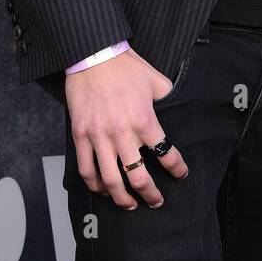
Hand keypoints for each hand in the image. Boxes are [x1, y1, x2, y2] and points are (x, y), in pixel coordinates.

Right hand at [65, 48, 188, 209]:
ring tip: (129, 204)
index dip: (176, 168)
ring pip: (110, 179)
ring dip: (121, 197)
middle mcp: (122, 132)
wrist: (94, 55)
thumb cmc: (126, 66)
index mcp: (144, 120)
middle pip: (138, 176)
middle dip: (149, 194)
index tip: (180, 174)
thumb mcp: (156, 81)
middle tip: (155, 201)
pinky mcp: (80, 135)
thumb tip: (175, 106)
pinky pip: (86, 168)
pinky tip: (102, 190)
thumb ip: (167, 98)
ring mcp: (99, 136)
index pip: (166, 153)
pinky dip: (95, 184)